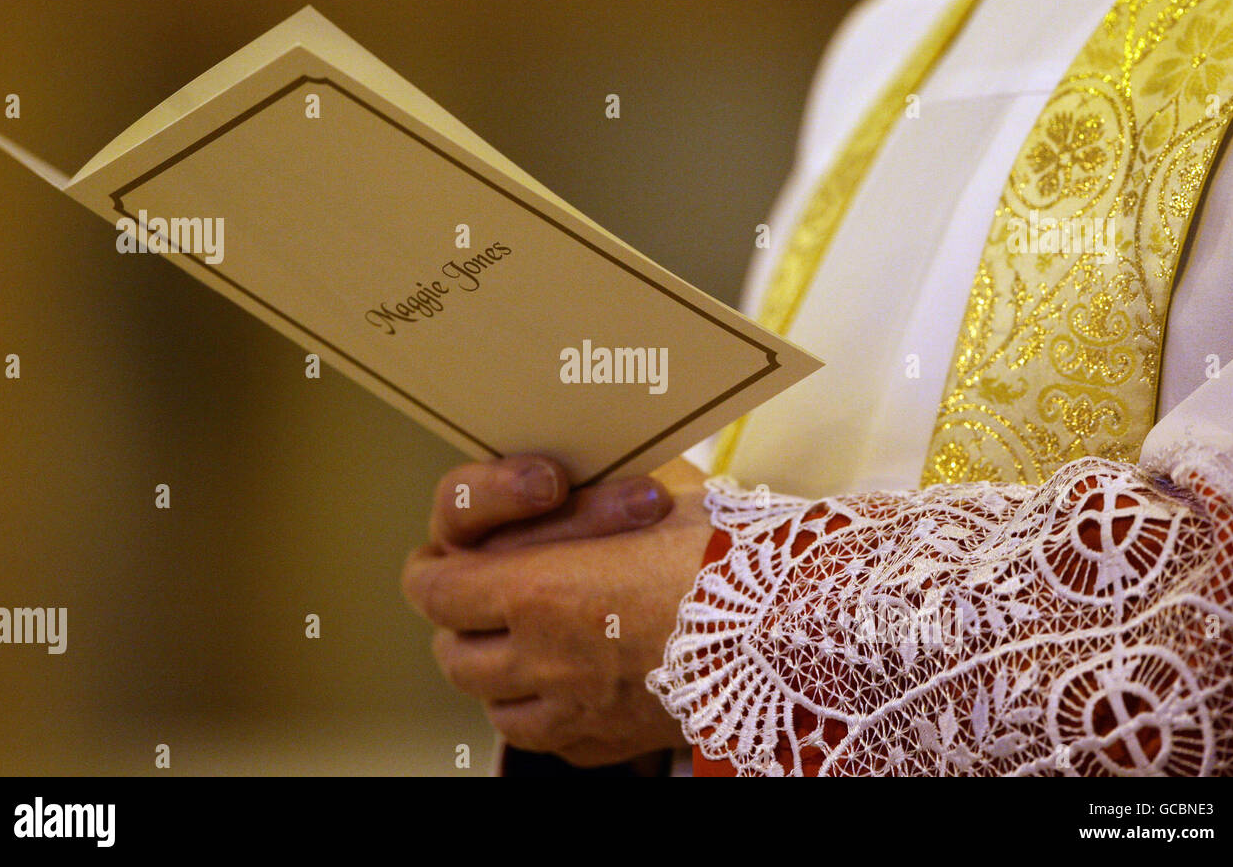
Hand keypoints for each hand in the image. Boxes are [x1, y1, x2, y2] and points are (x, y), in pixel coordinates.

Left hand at [402, 454, 712, 765]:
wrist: (799, 622)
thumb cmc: (728, 550)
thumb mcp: (642, 494)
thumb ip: (572, 504)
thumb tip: (538, 488)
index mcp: (537, 589)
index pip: (432, 590)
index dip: (433, 571)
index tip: (448, 560)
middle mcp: (543, 659)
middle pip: (452, 654)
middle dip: (462, 624)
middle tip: (488, 598)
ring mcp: (574, 712)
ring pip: (492, 706)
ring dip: (499, 674)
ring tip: (530, 642)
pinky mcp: (609, 744)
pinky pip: (548, 739)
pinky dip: (547, 713)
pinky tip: (578, 681)